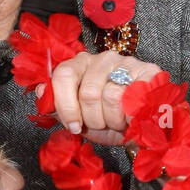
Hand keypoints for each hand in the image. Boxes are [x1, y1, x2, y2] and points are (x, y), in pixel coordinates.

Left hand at [36, 50, 163, 146]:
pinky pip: (134, 99)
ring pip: (111, 96)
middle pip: (88, 92)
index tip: (74, 126)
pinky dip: (130, 116)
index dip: (66, 106)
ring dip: (113, 120)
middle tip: (101, 123)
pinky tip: (131, 118)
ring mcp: (126, 62)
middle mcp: (102, 58)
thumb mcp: (76, 119)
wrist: (138, 131)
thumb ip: (56, 107)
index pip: (63, 75)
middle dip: (93, 119)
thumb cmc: (105, 122)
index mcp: (79, 65)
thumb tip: (41, 92)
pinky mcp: (149, 72)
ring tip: (117, 120)